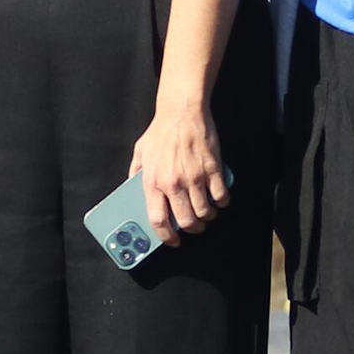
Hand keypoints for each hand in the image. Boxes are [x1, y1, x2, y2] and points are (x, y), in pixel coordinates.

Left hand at [128, 102, 227, 241]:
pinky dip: (222, 202)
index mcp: (153, 181)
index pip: (158, 220)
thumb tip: (132, 190)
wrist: (182, 112)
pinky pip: (221, 196)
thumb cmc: (160, 132)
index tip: (173, 240)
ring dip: (208, 217)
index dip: (166, 236)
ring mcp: (195, 177)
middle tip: (195, 226)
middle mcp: (173, 183)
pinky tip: (219, 199)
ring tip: (207, 212)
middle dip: (193, 229)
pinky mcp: (212, 169)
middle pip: (186, 221)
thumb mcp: (140, 153)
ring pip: (205, 212)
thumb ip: (135, 173)